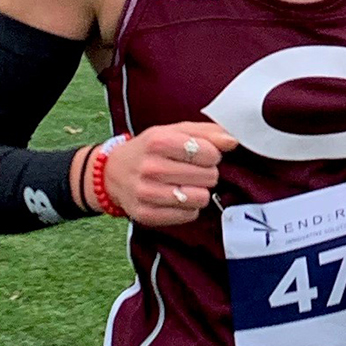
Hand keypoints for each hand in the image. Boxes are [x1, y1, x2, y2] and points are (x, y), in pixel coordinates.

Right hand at [99, 122, 236, 226]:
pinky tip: (178, 198)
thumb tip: (232, 140)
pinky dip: (189, 207)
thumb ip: (207, 132)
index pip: (208, 152)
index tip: (205, 155)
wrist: (112, 172)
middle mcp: (150, 167)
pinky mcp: (145, 214)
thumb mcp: (175, 131)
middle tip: (194, 171)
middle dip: (207, 173)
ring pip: (200, 198)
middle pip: (208, 176)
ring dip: (200, 191)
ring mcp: (146, 193)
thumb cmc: (151, 149)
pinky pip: (188, 215)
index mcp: (158, 141)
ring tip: (188, 185)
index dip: (213, 155)